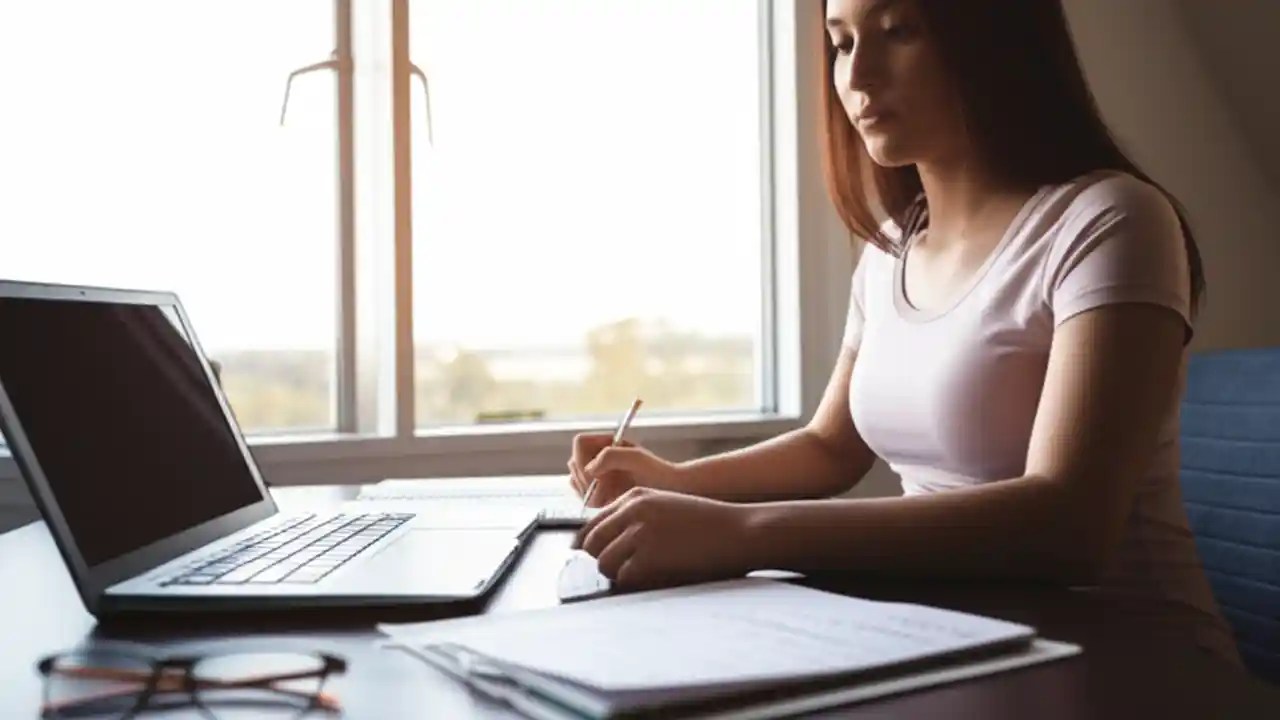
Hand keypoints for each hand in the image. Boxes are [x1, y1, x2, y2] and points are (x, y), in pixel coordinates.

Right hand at [566, 433, 684, 507]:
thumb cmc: (658, 471)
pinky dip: (593, 500)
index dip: (584, 459)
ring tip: (613, 494)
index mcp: (607, 441)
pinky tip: (611, 500)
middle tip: (608, 487)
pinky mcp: (598, 491)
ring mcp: (597, 473)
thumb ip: (611, 456)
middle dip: (587, 479)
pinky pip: (582, 495)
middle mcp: (599, 455)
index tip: (597, 475)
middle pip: (575, 464)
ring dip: (590, 491)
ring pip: (575, 481)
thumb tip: (589, 469)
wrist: (670, 490)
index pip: (579, 443)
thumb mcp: (636, 459)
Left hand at [573, 487, 755, 590]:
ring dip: (618, 574)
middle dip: (602, 559)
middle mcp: (632, 511)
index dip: (588, 543)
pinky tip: (652, 580)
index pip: (593, 522)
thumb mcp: (666, 506)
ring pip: (604, 563)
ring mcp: (639, 533)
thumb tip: (606, 545)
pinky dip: (634, 584)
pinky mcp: (649, 557)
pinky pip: (625, 578)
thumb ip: (636, 518)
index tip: (589, 555)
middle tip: (619, 571)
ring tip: (639, 576)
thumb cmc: (708, 524)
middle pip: (592, 543)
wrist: (740, 531)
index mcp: (635, 496)